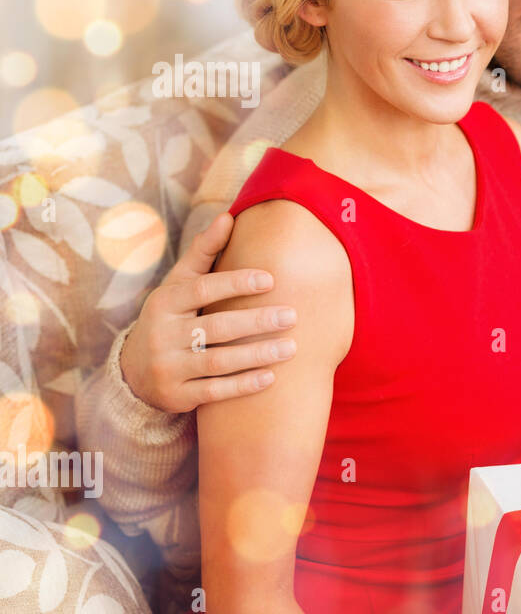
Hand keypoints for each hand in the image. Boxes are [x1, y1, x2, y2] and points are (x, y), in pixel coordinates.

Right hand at [119, 212, 298, 411]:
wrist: (134, 371)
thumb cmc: (172, 316)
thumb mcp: (180, 284)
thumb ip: (204, 252)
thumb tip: (228, 216)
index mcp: (164, 303)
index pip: (203, 289)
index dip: (236, 283)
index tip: (272, 279)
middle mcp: (161, 335)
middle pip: (215, 327)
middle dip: (256, 321)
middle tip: (292, 316)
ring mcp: (167, 368)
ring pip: (217, 361)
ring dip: (257, 355)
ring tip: (292, 348)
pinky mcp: (176, 396)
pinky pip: (214, 392)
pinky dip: (243, 385)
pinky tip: (272, 377)